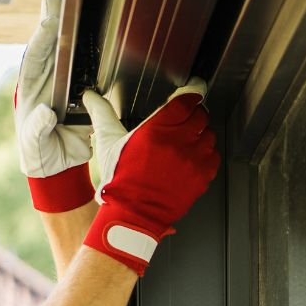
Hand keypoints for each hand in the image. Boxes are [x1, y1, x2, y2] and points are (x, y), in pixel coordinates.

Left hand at [14, 0, 94, 212]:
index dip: (41, 40)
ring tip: (80, 7)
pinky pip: (93, 74)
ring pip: (74, 54)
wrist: (60, 169)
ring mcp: (69, 85)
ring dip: (78, 33)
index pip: (35, 58)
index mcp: (31, 88)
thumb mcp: (34, 146)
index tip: (48, 23)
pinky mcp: (88, 94)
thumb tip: (47, 113)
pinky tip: (104, 39)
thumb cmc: (39, 155)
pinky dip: (98, 58)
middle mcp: (50, 80)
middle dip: (56, 20)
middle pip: (53, 45)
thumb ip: (37, 130)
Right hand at [79, 79, 220, 275]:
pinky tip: (194, 159)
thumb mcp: (108, 142)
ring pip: (209, 135)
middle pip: (200, 116)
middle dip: (194, 115)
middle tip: (187, 121)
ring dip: (201, 136)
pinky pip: (213, 157)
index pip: (186, 100)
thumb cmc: (120, 182)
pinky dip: (207, 156)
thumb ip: (103, 113)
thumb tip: (91, 97)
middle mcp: (178, 142)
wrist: (132, 214)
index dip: (192, 94)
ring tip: (188, 143)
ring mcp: (192, 160)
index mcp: (156, 129)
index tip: (193, 92)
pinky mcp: (201, 178)